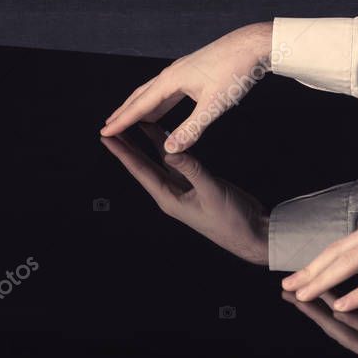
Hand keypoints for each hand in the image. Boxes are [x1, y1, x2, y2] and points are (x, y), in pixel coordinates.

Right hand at [100, 22, 273, 152]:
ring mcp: (182, 71)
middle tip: (108, 126)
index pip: (140, 105)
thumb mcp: (213, 105)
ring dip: (139, 106)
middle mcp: (172, 73)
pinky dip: (157, 102)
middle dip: (124, 112)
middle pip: (141, 96)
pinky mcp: (193, 71)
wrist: (254, 45)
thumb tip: (170, 148)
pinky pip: (167, 90)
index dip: (122, 121)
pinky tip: (160, 108)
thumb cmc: (235, 71)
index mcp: (172, 80)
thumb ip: (191, 129)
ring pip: (153, 92)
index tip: (105, 131)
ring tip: (128, 119)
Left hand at [100, 123, 269, 264]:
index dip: (122, 153)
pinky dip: (171, 148)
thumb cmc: (231, 220)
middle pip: (144, 165)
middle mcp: (171, 193)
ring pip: (160, 162)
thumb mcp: (210, 192)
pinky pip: (177, 163)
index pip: (140, 171)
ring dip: (149, 144)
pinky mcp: (196, 185)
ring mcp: (183, 189)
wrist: (251, 233)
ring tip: (137, 124)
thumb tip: (170, 151)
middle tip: (114, 127)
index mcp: (168, 198)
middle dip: (128, 146)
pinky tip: (167, 136)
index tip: (106, 138)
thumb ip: (192, 170)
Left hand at [281, 191, 357, 311]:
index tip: (302, 273)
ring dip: (323, 280)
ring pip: (350, 263)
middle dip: (311, 270)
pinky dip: (357, 292)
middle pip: (339, 251)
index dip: (321, 259)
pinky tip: (340, 304)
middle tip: (287, 285)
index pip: (345, 243)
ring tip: (302, 295)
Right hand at [282, 277, 357, 357]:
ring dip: (323, 313)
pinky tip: (340, 309)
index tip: (304, 277)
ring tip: (302, 296)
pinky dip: (355, 321)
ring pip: (348, 333)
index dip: (324, 294)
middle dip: (311, 305)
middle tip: (288, 288)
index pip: (346, 313)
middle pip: (337, 325)